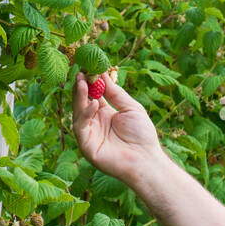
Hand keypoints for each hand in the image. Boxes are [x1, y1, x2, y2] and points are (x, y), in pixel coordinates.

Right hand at [71, 70, 163, 185]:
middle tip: (80, 72)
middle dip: (81, 87)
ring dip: (80, 97)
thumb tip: (102, 73)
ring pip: (78, 112)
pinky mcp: (86, 145)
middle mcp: (94, 123)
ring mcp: (89, 134)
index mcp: (105, 114)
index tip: (88, 67)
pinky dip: (85, 114)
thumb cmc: (142, 135)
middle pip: (82, 102)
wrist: (146, 159)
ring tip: (83, 82)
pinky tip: (93, 104)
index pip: (92, 95)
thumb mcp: (131, 107)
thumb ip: (116, 92)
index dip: (90, 81)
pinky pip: (81, 127)